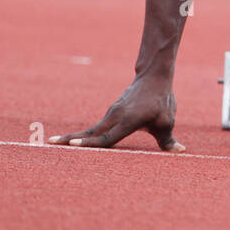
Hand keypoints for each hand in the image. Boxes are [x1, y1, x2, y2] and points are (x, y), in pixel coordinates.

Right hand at [48, 76, 183, 151]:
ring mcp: (111, 114)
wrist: (153, 77)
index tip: (73, 146)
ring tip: (52, 144)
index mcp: (128, 120)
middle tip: (49, 144)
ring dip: (72, 137)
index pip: (108, 136)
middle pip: (90, 132)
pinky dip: (83, 135)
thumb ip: (169, 140)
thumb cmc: (161, 101)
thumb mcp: (167, 121)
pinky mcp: (110, 113)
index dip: (92, 144)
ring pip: (90, 129)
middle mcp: (115, 116)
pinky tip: (72, 142)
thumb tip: (180, 151)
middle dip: (70, 139)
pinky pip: (96, 127)